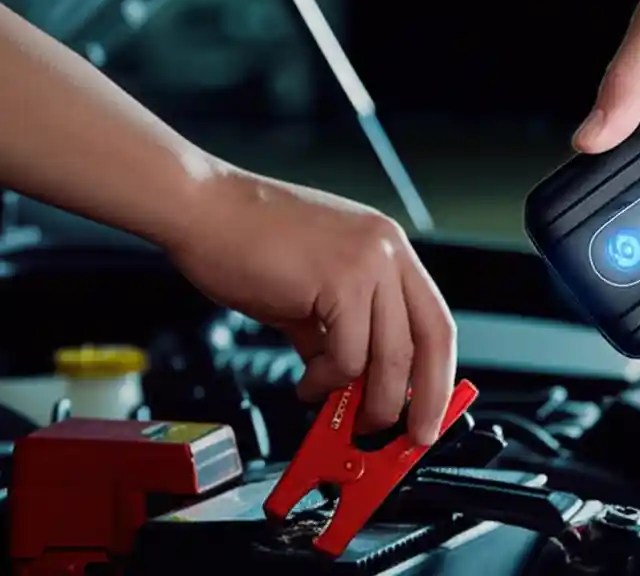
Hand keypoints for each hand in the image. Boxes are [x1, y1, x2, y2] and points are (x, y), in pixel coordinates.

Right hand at [165, 164, 456, 445]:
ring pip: (391, 356)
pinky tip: (307, 381)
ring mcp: (368, 261)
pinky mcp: (340, 279)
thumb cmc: (245, 239)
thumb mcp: (311, 287)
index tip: (431, 412)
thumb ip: (338, 330)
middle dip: (420, 400)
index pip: (435, 320)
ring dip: (364, 398)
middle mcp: (387, 250)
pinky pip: (349, 354)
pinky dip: (328, 380)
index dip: (438, 374)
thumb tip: (351, 380)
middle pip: (430, 340)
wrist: (201, 207)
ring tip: (333, 407)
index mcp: (387, 247)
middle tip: (397, 431)